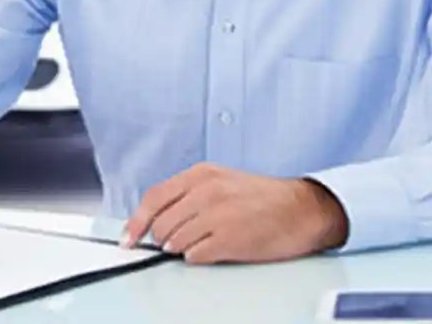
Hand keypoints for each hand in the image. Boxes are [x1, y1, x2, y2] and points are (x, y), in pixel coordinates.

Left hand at [122, 163, 348, 263]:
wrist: (302, 209)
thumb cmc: (263, 198)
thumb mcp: (221, 181)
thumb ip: (189, 194)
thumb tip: (156, 218)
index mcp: (201, 175)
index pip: (153, 198)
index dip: (136, 221)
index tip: (128, 238)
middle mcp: (206, 192)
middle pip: (161, 224)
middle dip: (162, 238)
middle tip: (176, 242)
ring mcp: (218, 216)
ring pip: (175, 242)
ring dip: (180, 249)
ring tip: (200, 243)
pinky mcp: (230, 240)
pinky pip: (195, 256)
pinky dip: (198, 258)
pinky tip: (212, 250)